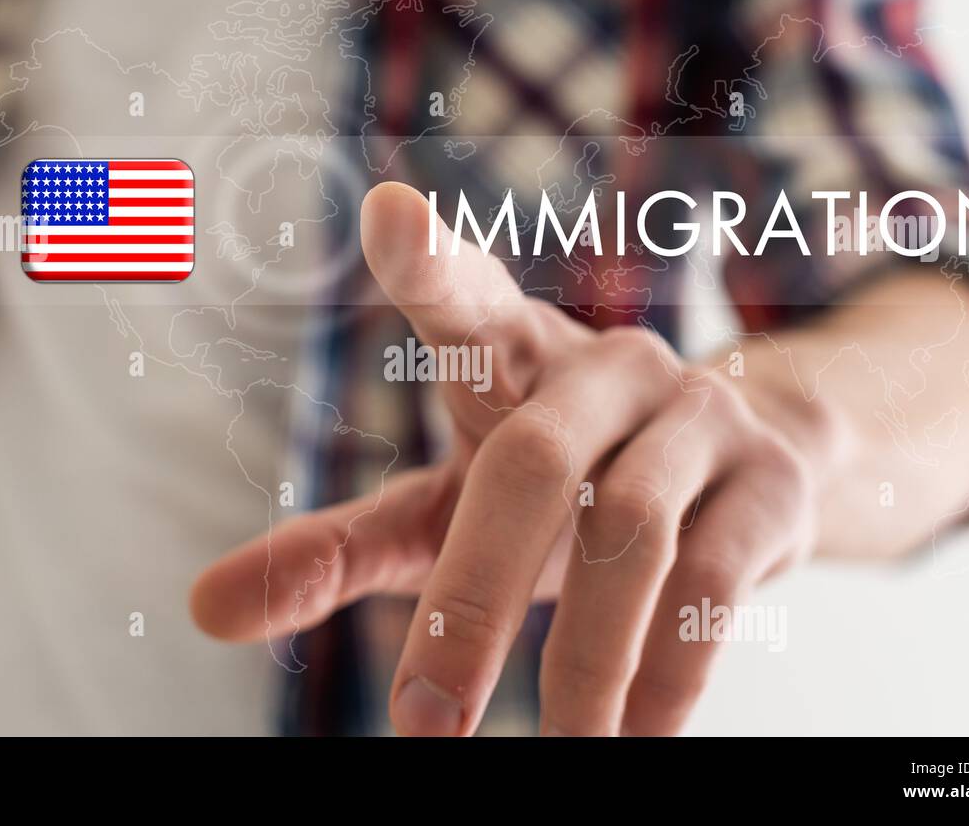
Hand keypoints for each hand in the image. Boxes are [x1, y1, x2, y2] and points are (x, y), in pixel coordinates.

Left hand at [191, 181, 827, 735]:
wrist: (744, 468)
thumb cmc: (560, 489)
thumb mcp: (446, 510)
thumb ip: (339, 549)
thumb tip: (203, 610)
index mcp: (508, 352)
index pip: (464, 296)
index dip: (431, 256)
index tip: (389, 215)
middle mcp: (603, 366)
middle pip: (531, 467)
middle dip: (473, 602)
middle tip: (424, 724)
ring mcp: (694, 414)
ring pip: (632, 534)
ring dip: (584, 663)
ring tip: (555, 753)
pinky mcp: (765, 479)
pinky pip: (714, 581)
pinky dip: (670, 673)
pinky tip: (636, 737)